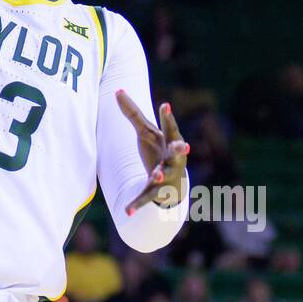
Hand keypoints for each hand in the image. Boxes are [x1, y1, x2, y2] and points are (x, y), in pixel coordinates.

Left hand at [115, 91, 188, 214]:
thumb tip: (117, 90)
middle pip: (178, 153)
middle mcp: (173, 158)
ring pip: (164, 175)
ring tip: (155, 176)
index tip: (165, 105)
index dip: (168, 117)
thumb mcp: (146, 132)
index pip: (171, 127)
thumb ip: (132, 112)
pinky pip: (147, 197)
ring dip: (160, 175)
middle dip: (181, 149)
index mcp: (171, 141)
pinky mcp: (157, 191)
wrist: (173, 182)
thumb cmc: (159, 150)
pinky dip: (137, 204)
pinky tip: (127, 211)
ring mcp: (167, 175)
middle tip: (185, 145)